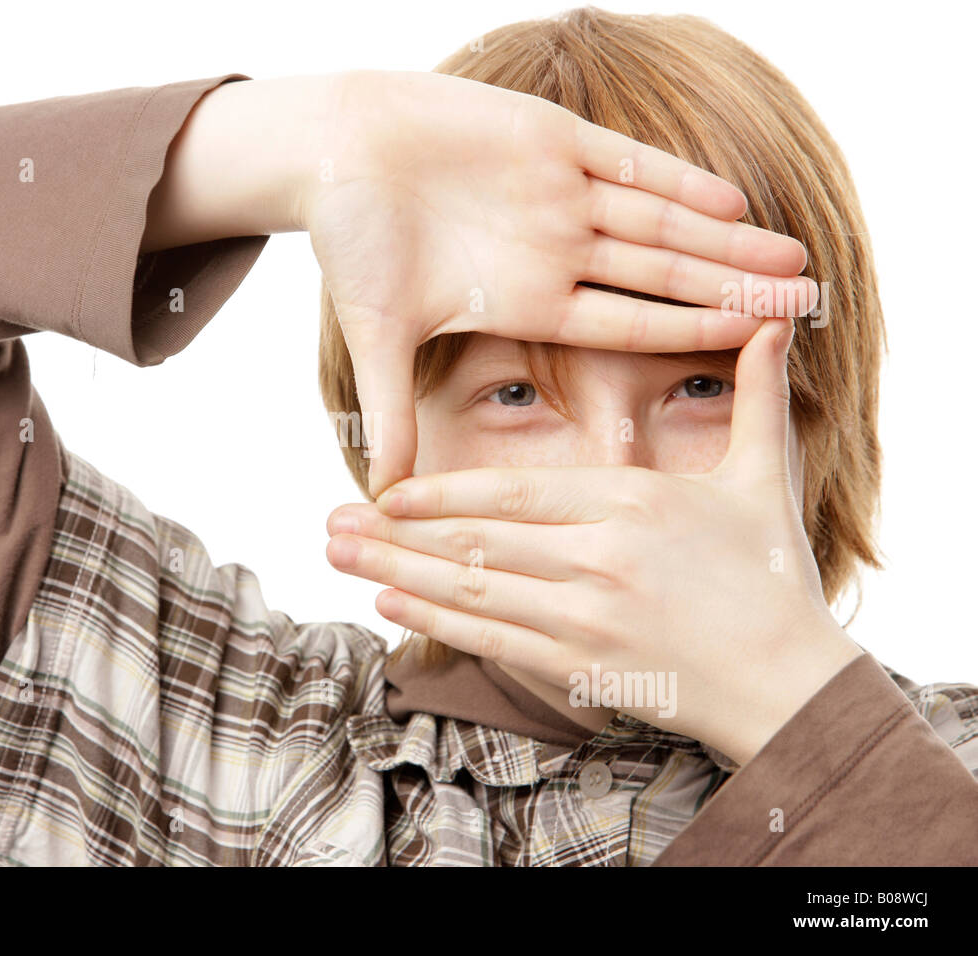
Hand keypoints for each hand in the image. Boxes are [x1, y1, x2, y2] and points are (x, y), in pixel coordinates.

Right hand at [301, 69, 818, 495]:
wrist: (333, 150)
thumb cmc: (351, 242)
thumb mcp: (376, 336)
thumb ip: (393, 411)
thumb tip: (387, 497)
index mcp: (529, 300)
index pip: (628, 324)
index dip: (691, 335)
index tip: (755, 350)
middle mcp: (557, 251)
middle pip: (664, 275)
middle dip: (734, 288)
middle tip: (808, 304)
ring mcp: (559, 195)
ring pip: (661, 221)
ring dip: (725, 240)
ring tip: (792, 258)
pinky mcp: (549, 138)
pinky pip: (626, 163)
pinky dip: (675, 180)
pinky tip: (730, 201)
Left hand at [323, 317, 863, 765]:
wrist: (792, 682)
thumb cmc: (772, 576)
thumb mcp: (764, 476)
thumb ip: (755, 396)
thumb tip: (773, 322)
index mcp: (629, 504)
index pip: (513, 493)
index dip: (441, 492)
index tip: (387, 488)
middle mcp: (597, 558)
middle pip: (474, 541)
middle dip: (393, 533)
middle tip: (330, 522)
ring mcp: (585, 618)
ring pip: (471, 591)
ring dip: (394, 574)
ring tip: (337, 558)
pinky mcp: (581, 669)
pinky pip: (494, 642)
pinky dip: (436, 624)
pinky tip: (389, 607)